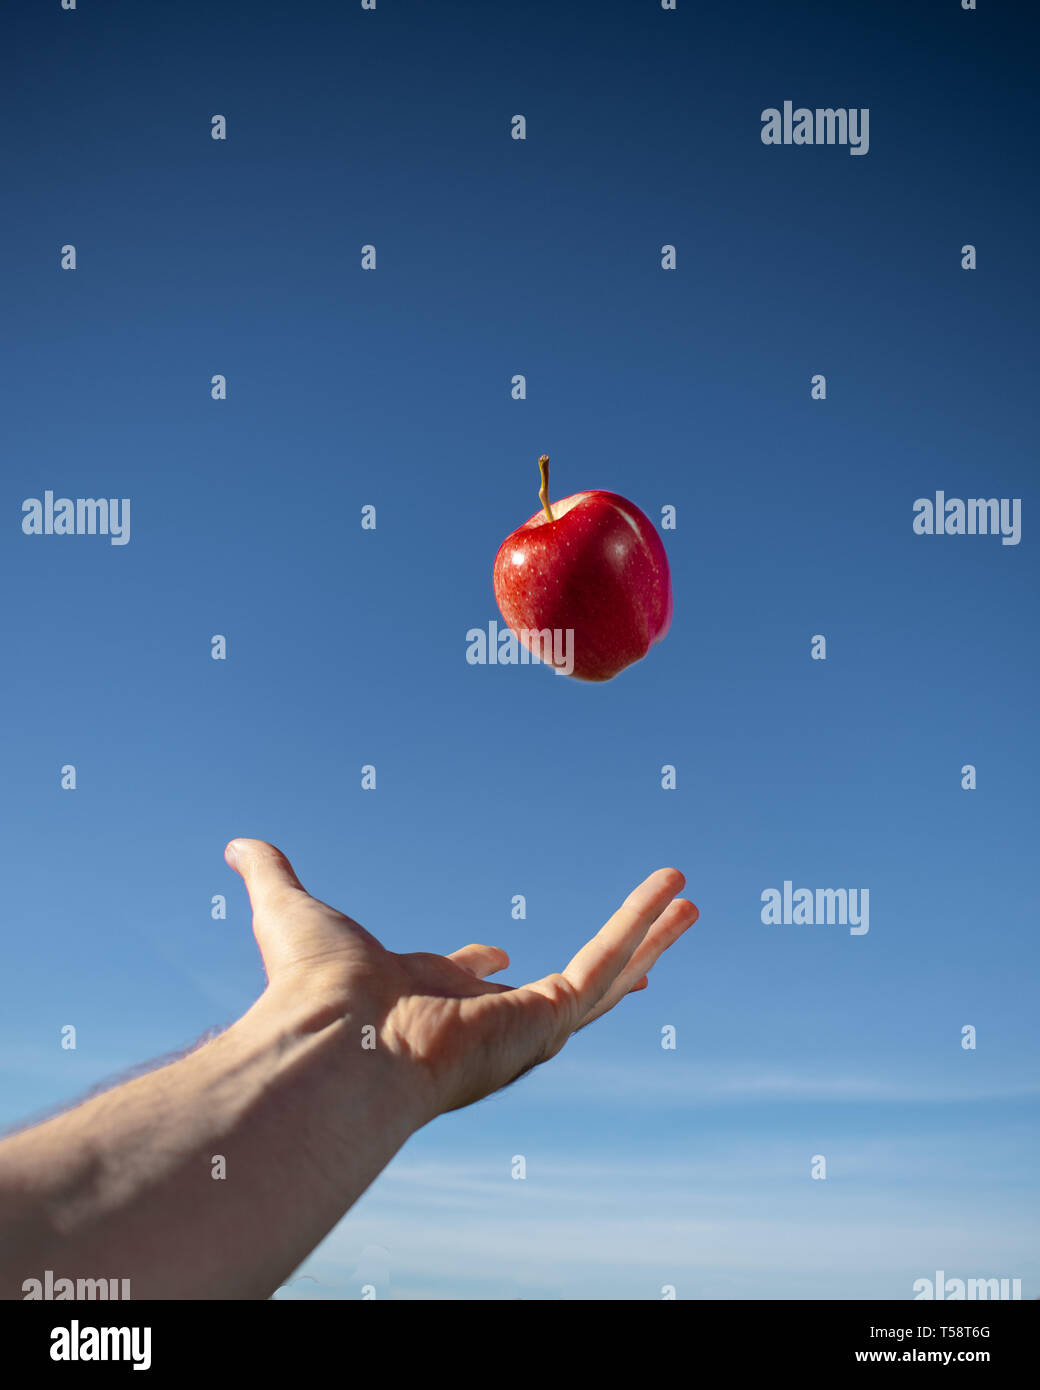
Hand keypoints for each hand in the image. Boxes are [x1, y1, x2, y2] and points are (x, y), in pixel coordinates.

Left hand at [226, 839, 698, 1123]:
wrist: (333, 1039)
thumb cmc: (309, 990)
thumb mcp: (290, 912)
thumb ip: (271, 876)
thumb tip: (237, 846)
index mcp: (426, 1001)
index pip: (466, 985)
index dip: (477, 965)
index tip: (493, 949)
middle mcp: (481, 1023)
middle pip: (560, 987)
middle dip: (604, 959)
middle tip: (644, 935)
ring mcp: (522, 1026)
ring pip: (604, 976)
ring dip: (648, 938)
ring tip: (688, 904)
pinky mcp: (548, 1019)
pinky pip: (606, 961)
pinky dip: (642, 924)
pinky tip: (674, 891)